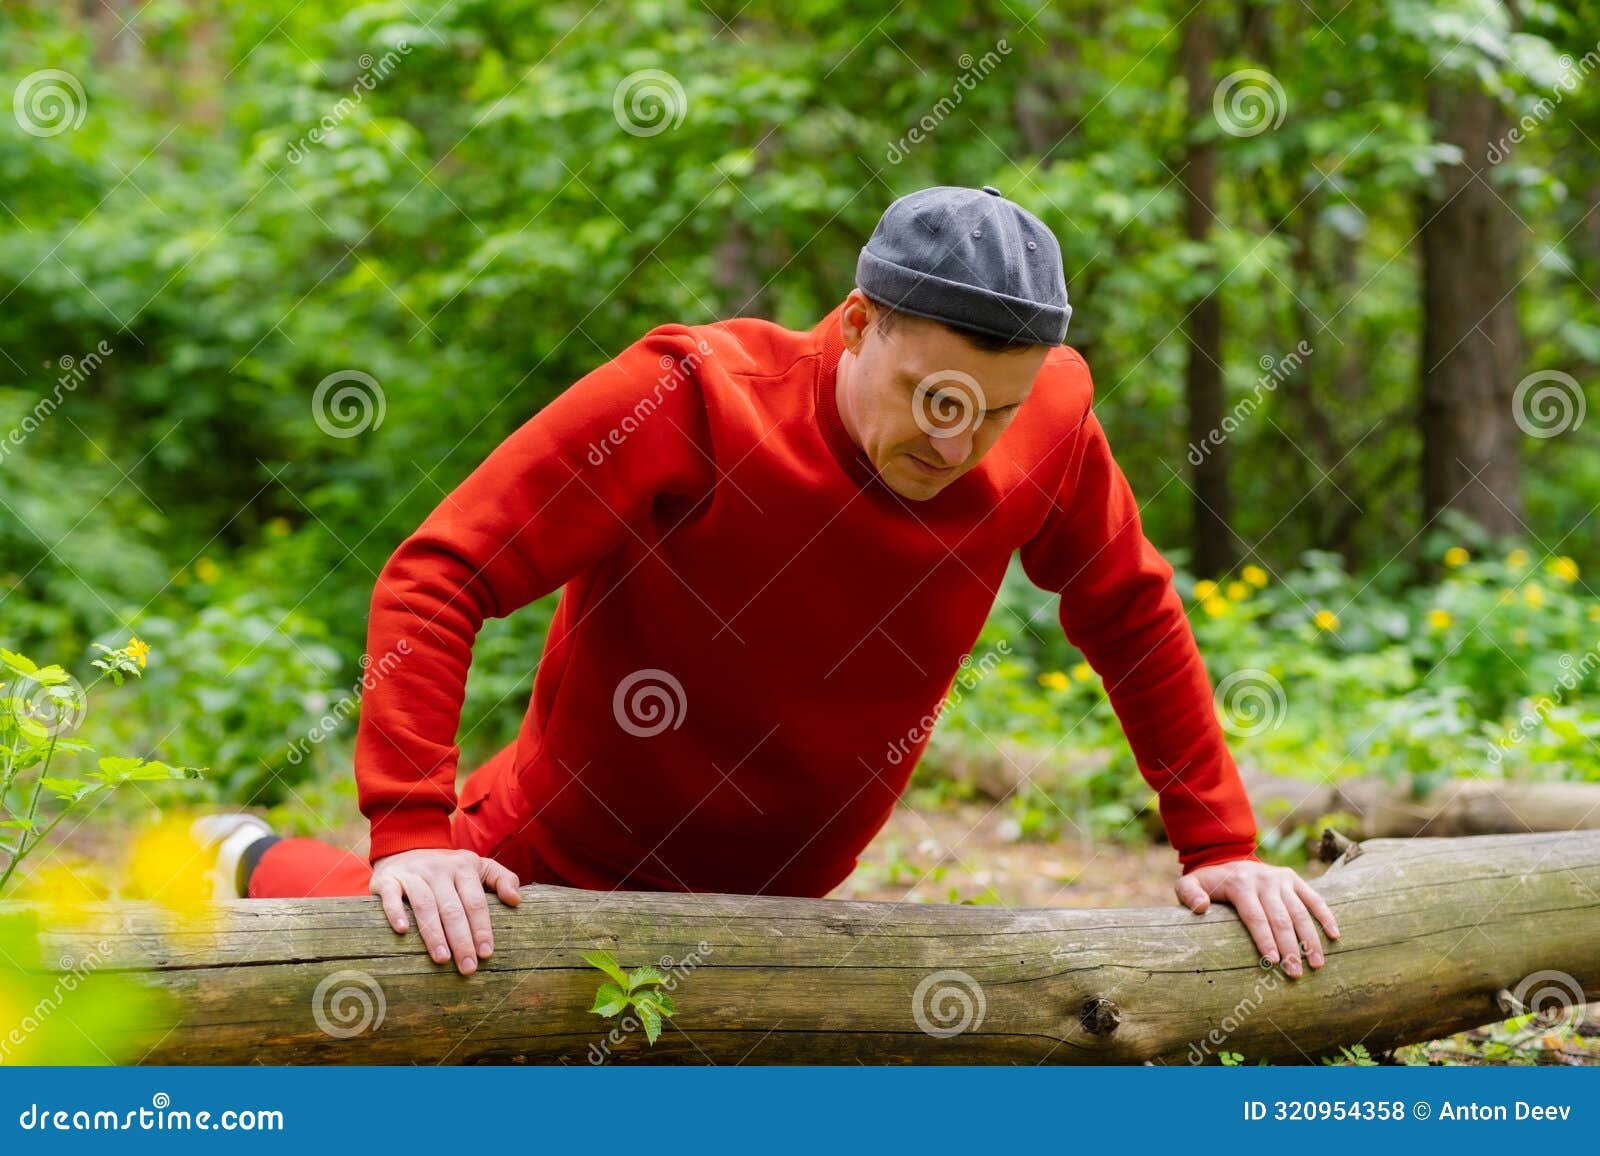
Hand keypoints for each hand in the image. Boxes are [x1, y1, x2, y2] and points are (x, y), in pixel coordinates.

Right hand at [370, 848, 521, 974]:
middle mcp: (439, 869)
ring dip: (434, 933)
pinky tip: (402, 931)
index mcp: (463, 867)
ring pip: (425, 905)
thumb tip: (516, 900)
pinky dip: (396, 912)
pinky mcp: (388, 879)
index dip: (481, 928)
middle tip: (467, 967)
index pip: (475, 901)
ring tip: (442, 959)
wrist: (406, 847)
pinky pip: (391, 896)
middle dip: (462, 940)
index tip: (486, 953)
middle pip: (452, 908)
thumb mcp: (478, 866)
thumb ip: (502, 879)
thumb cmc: (448, 869)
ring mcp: (413, 873)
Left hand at [1175, 859, 1339, 977]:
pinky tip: (1335, 936)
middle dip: (1290, 947)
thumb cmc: (1208, 883)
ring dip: (1310, 939)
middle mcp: (1263, 880)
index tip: (1272, 962)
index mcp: (1240, 884)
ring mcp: (1281, 878)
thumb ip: (1188, 894)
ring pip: (1300, 911)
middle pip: (1280, 918)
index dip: (1264, 939)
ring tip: (1317, 964)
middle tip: (1296, 974)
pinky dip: (1326, 916)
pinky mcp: (1293, 879)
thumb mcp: (1189, 884)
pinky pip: (1314, 898)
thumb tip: (1201, 908)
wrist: (1226, 857)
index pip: (1255, 916)